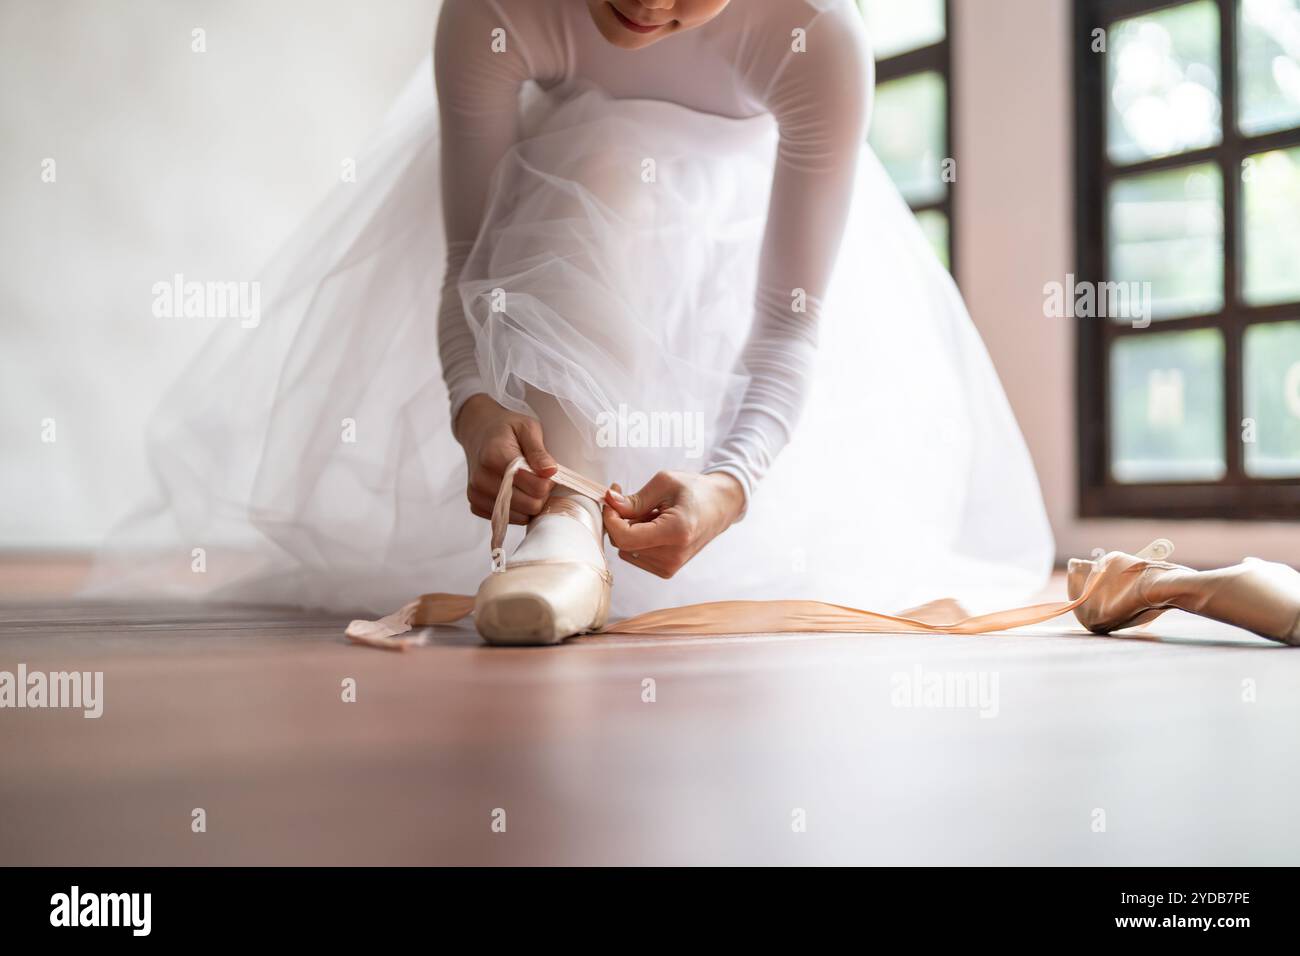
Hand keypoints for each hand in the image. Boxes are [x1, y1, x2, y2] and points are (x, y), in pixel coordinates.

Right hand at [453, 394, 556, 523]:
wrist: (478, 432)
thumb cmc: (506, 428)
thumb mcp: (527, 428)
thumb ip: (539, 451)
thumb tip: (551, 472)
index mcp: (495, 457)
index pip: (536, 487)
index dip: (549, 481)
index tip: (546, 470)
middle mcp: (482, 478)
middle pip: (530, 505)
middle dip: (540, 494)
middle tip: (538, 477)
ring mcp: (476, 493)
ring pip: (520, 516)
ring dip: (529, 503)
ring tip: (526, 483)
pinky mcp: (475, 504)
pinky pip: (506, 519)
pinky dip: (516, 509)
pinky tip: (514, 491)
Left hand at [602, 471, 744, 578]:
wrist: (720, 506)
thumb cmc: (695, 490)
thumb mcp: (665, 483)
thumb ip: (635, 498)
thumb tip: (608, 502)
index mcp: (675, 532)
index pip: (625, 537)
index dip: (610, 519)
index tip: (611, 500)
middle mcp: (673, 555)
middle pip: (623, 544)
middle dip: (620, 521)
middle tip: (633, 500)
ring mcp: (671, 566)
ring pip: (626, 550)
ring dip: (631, 530)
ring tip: (653, 515)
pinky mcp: (667, 570)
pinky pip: (635, 555)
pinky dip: (638, 540)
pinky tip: (655, 527)